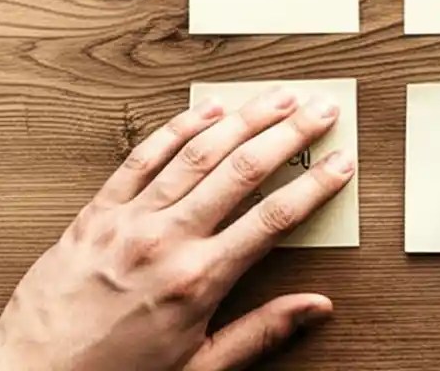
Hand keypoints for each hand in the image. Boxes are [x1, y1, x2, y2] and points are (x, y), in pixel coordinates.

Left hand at [0, 88, 356, 370]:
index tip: (341, 163)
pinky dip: (178, 129)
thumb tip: (317, 307)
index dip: (315, 185)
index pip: (274, 218)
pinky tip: (206, 111)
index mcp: (198, 280)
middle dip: (290, 134)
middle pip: (243, 170)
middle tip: (322, 109)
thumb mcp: (199, 368)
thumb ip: (261, 332)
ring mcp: (130, 219)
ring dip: (244, 118)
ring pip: (198, 152)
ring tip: (278, 96)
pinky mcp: (97, 212)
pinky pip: (143, 157)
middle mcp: (166, 240)